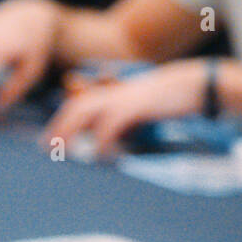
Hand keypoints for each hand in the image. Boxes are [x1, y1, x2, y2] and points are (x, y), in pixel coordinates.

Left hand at [44, 59, 206, 157]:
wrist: (196, 85)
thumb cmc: (173, 99)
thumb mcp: (145, 110)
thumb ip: (125, 122)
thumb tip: (112, 141)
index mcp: (114, 92)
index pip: (78, 104)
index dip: (62, 121)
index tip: (50, 140)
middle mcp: (113, 92)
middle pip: (75, 108)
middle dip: (59, 127)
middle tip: (46, 148)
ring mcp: (122, 97)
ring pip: (84, 112)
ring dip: (69, 131)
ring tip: (62, 151)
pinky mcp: (134, 106)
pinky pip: (109, 125)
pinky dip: (101, 141)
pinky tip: (100, 156)